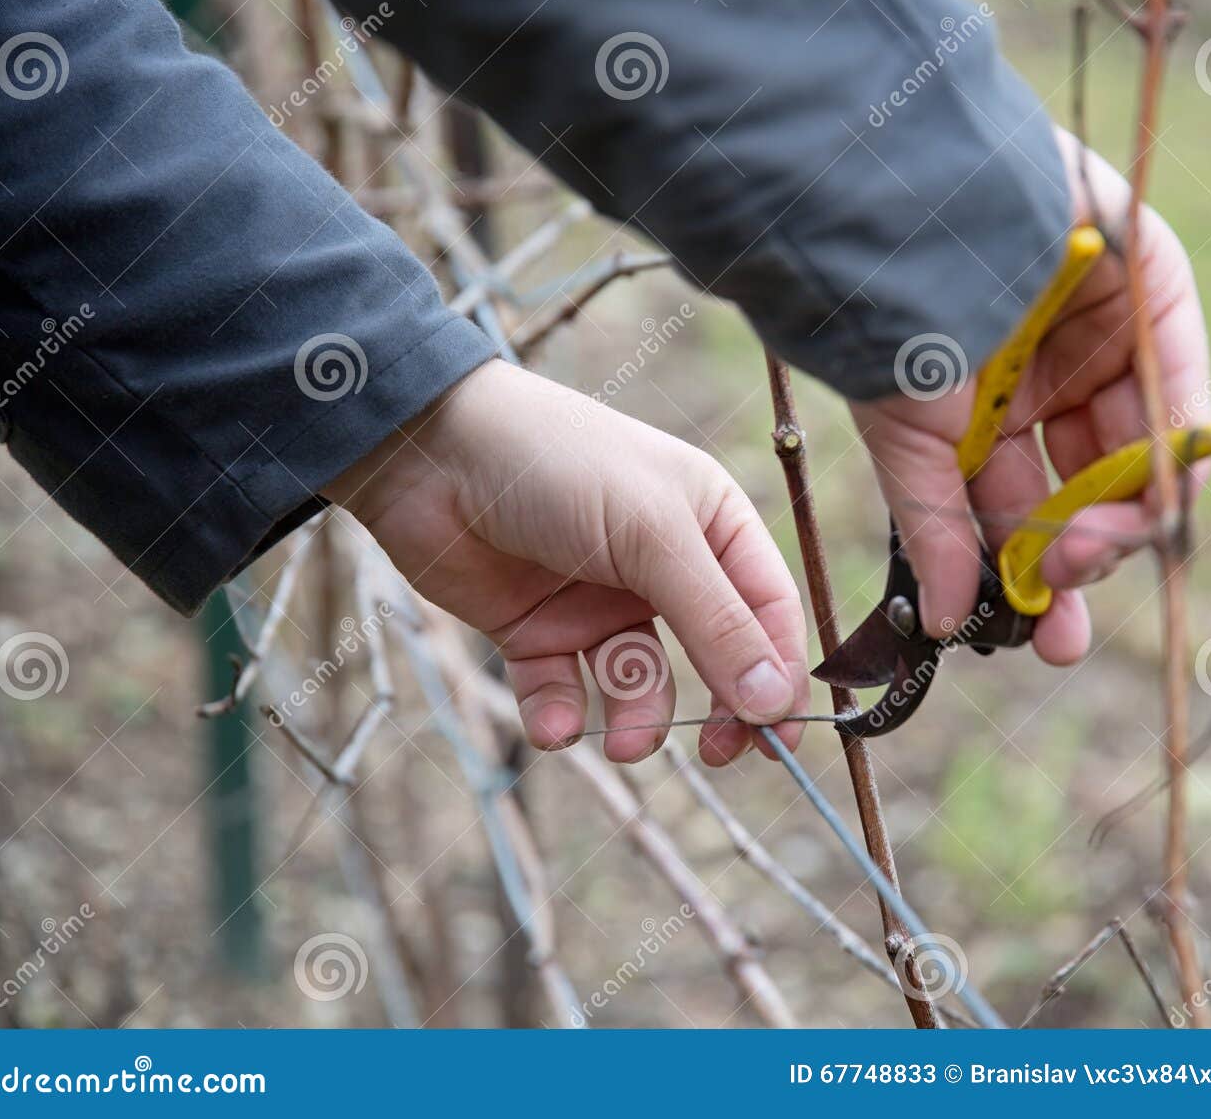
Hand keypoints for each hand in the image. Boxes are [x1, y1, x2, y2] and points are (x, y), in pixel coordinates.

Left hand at [324, 360, 808, 765]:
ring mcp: (600, 599)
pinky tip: (554, 722)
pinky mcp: (539, 629)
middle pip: (716, 654)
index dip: (780, 672)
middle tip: (724, 755)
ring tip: (621, 744)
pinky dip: (562, 714)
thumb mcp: (651, 536)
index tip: (782, 737)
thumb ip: (715, 621)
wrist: (428, 454)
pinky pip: (566, 690)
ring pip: (641, 684)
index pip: (767, 609)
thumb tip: (773, 701)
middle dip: (721, 708)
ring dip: (637, 719)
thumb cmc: (556, 464)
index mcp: (710, 523)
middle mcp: (664, 564)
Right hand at [851, 128, 1210, 663]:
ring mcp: (1105, 337)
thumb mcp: (909, 440)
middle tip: (1063, 622)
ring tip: (1086, 557)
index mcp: (988, 409)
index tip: (1038, 635)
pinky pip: (1180, 394)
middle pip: (1090, 489)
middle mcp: (1051, 376)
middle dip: (1083, 558)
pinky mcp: (1154, 292)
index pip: (1027, 504)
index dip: (1035, 571)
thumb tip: (942, 624)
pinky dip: (1173, 459)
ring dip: (1123, 523)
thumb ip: (940, 529)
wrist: (908, 210)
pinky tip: (1140, 511)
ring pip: (1140, 455)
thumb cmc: (889, 317)